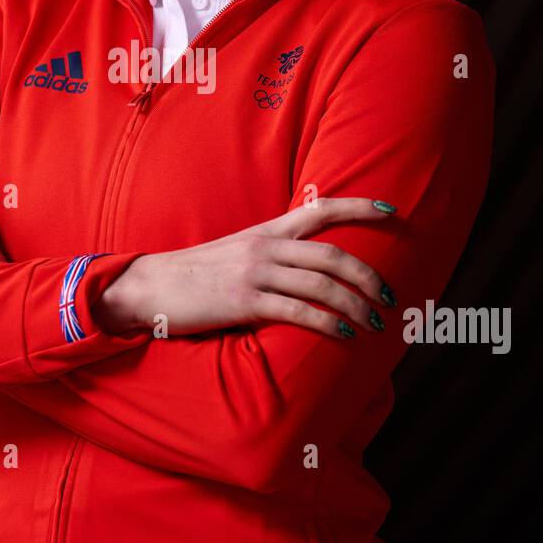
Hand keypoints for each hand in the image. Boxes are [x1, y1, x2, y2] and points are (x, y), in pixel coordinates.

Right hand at [94, 198, 397, 338]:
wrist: (149, 285)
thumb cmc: (196, 275)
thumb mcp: (236, 253)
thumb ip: (272, 255)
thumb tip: (309, 269)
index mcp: (266, 231)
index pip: (322, 209)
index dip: (360, 208)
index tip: (393, 212)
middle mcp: (265, 247)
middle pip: (332, 254)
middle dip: (368, 275)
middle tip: (390, 296)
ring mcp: (255, 273)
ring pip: (321, 285)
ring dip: (355, 304)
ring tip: (374, 322)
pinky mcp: (244, 302)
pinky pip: (298, 311)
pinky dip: (328, 323)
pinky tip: (344, 334)